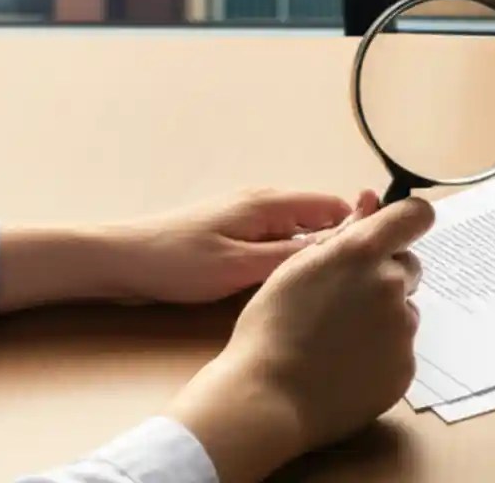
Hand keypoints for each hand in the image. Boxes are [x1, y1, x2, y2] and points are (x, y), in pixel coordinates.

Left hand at [0, 188, 352, 312]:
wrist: (117, 261)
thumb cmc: (174, 262)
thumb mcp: (239, 267)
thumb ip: (294, 257)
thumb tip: (345, 249)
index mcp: (270, 203)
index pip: (336, 206)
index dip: (362, 229)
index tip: (377, 261)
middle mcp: (265, 204)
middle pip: (323, 220)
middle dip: (342, 247)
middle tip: (356, 284)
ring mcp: (250, 220)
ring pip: (302, 236)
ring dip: (315, 259)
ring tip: (329, 291)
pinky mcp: (236, 237)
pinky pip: (280, 246)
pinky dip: (291, 264)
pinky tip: (293, 291)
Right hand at [167, 191, 432, 482]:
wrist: (267, 398)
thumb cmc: (271, 328)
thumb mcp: (296, 268)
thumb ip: (342, 235)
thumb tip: (371, 203)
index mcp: (362, 253)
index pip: (415, 215)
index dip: (406, 221)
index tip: (395, 233)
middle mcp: (391, 285)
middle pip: (408, 267)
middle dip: (385, 276)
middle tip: (345, 301)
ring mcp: (403, 328)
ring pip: (403, 311)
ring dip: (382, 317)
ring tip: (338, 340)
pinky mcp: (406, 366)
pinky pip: (400, 348)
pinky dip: (381, 354)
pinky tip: (345, 366)